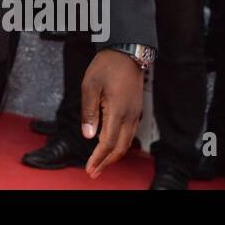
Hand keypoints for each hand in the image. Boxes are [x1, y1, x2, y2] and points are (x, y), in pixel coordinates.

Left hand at [81, 48, 143, 177]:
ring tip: (99, 163)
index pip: (108, 143)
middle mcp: (130, 116)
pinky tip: (110, 146)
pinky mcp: (136, 110)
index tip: (89, 169)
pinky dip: (119, 144)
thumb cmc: (106, 66)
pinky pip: (129, 133)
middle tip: (93, 172)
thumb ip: (89, 112)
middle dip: (106, 162)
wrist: (127, 52)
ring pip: (126, 142)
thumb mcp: (90, 86)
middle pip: (120, 148)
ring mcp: (135, 113)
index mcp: (117, 111)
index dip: (98, 158)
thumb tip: (89, 135)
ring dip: (113, 155)